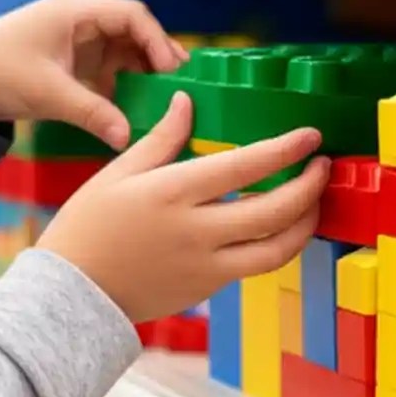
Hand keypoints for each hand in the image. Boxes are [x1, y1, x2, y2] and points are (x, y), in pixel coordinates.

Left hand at [0, 0, 189, 149]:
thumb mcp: (47, 93)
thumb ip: (91, 113)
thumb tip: (127, 138)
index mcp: (73, 14)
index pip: (131, 15)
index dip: (156, 40)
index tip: (171, 70)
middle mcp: (78, 24)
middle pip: (132, 33)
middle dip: (156, 58)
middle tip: (181, 86)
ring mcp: (75, 44)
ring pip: (121, 54)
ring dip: (141, 75)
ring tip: (163, 100)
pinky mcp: (69, 66)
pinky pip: (106, 73)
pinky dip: (122, 88)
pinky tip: (134, 109)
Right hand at [38, 92, 329, 322]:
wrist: (73, 294)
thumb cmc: (88, 227)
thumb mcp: (117, 174)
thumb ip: (161, 139)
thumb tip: (186, 102)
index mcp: (172, 193)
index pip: (244, 167)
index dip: (285, 150)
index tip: (311, 136)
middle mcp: (195, 231)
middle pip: (273, 211)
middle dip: (309, 187)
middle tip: (322, 166)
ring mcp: (206, 265)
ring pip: (276, 249)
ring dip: (305, 224)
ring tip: (313, 202)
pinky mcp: (208, 288)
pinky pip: (255, 265)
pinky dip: (278, 244)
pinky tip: (282, 226)